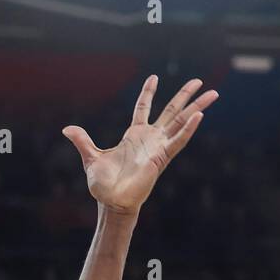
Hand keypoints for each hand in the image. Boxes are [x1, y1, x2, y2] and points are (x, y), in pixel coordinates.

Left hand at [62, 74, 218, 216]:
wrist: (111, 202)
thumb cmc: (103, 184)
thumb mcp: (90, 157)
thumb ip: (82, 140)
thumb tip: (67, 128)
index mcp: (134, 135)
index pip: (143, 108)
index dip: (148, 93)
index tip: (154, 77)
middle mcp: (150, 139)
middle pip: (171, 111)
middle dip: (185, 95)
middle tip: (200, 81)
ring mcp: (158, 147)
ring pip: (181, 122)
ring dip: (196, 108)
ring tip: (213, 93)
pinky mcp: (162, 158)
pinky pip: (178, 141)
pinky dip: (188, 129)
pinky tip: (199, 117)